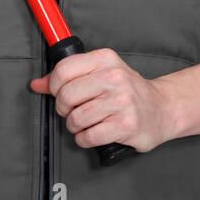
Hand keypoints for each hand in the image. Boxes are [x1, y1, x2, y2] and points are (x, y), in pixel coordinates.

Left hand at [29, 48, 172, 153]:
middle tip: (75, 110)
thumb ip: (68, 77)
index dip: (54, 85)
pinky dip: (85, 139)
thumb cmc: (128, 91)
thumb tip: (37, 84)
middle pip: (66, 96)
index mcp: (106, 59)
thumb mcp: (100, 74)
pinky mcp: (125, 125)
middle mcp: (114, 77)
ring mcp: (122, 101)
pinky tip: (95, 132)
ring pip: (75, 118)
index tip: (60, 93)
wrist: (162, 109)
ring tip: (88, 122)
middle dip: (64, 109)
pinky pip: (88, 136)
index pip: (63, 70)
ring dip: (75, 126)